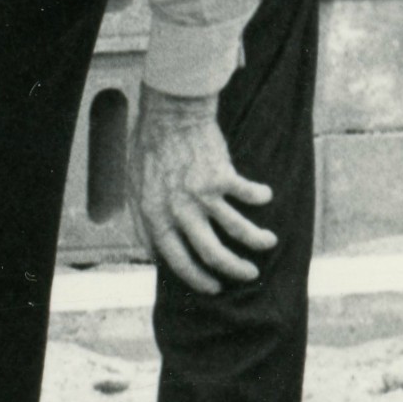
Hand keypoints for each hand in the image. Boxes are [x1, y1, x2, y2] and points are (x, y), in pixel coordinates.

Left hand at [134, 88, 274, 293]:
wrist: (170, 114)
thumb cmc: (150, 150)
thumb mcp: (134, 190)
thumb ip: (144, 222)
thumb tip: (153, 255)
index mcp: (155, 216)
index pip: (177, 260)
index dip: (196, 278)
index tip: (213, 287)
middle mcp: (179, 210)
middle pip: (213, 254)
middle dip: (235, 269)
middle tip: (249, 273)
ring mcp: (202, 194)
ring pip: (239, 231)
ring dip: (258, 240)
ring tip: (268, 242)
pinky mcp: (224, 176)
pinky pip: (252, 195)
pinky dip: (262, 197)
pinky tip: (266, 196)